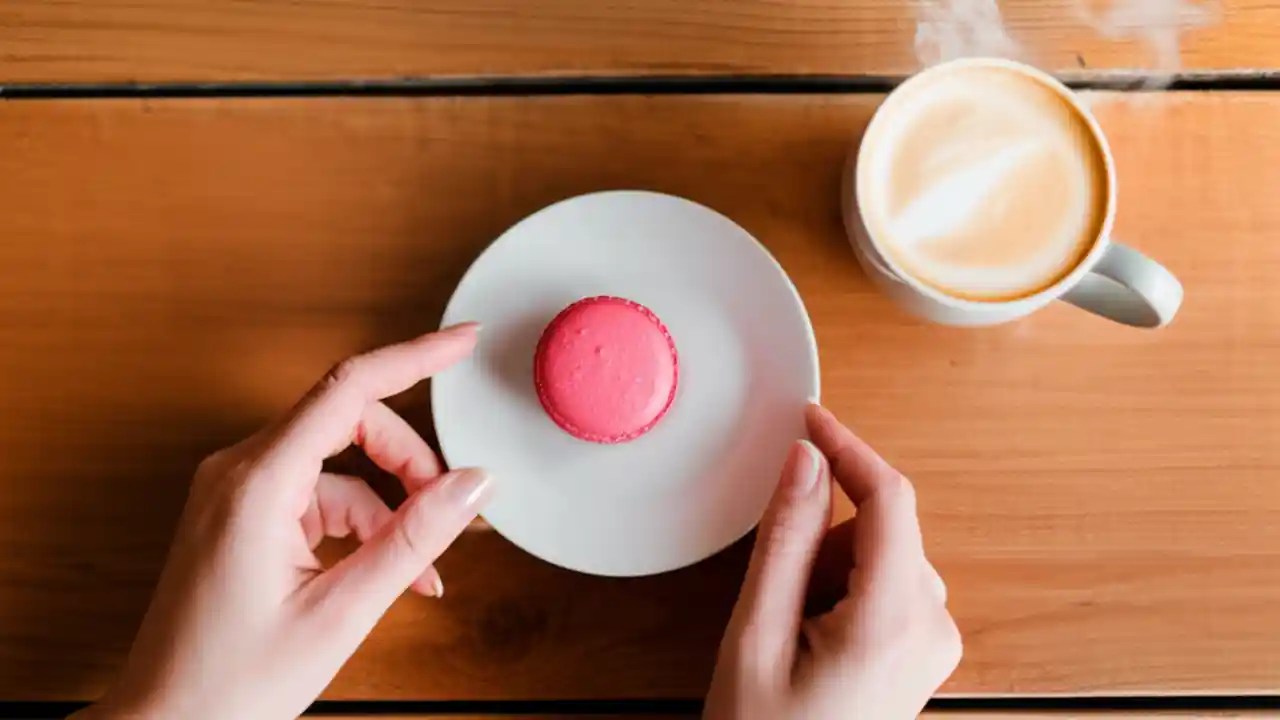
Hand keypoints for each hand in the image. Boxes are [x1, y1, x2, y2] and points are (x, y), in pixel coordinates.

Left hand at [74, 324, 491, 719]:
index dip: (415, 357)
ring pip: (338, 466)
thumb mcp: (341, 612)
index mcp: (258, 483)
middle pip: (350, 424)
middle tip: (448, 513)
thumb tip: (473, 483)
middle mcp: (239, 471)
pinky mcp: (240, 514)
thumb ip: (413, 539)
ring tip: (417, 572)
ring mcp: (235, 491)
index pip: (350, 387)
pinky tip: (380, 573)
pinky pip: (316, 496)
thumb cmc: (231, 681)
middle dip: (409, 464)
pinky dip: (357, 525)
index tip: (463, 343)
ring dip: (387, 507)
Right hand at [705, 404, 960, 719]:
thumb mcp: (755, 634)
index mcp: (894, 620)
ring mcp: (933, 643)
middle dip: (821, 544)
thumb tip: (805, 459)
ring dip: (826, 575)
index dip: (848, 447)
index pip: (890, 499)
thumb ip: (784, 538)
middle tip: (779, 604)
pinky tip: (814, 642)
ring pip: (876, 556)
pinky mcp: (922, 651)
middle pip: (879, 528)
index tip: (808, 417)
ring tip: (794, 635)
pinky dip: (840, 595)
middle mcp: (932, 628)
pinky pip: (883, 586)